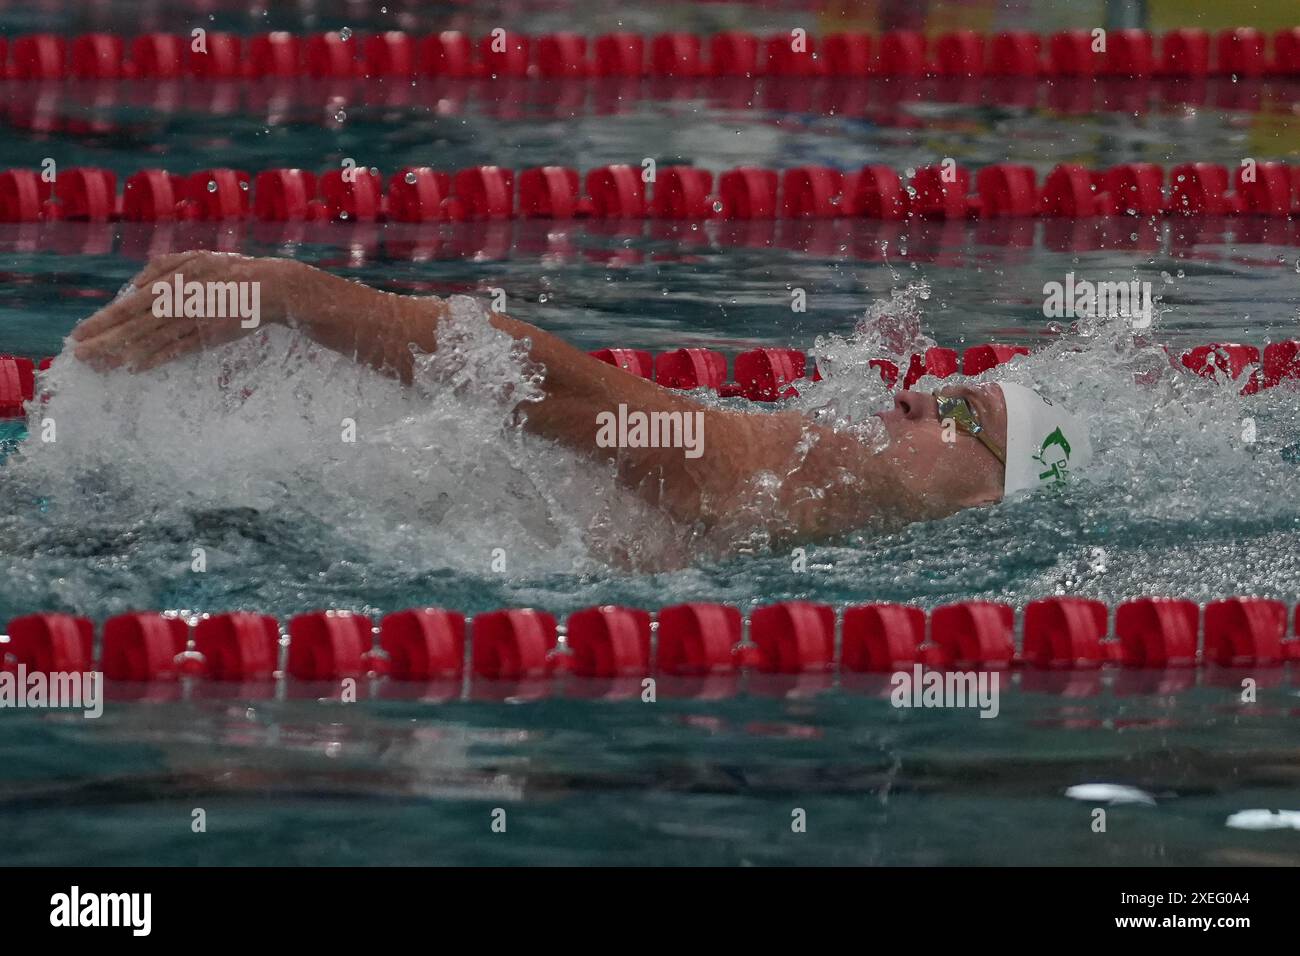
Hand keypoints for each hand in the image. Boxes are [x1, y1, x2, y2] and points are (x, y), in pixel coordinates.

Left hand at [71, 251, 292, 372]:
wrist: (269, 286)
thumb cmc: (229, 271)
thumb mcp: (192, 258)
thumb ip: (161, 270)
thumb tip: (134, 287)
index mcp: (171, 281)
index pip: (128, 305)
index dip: (103, 320)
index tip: (80, 333)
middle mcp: (177, 301)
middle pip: (133, 325)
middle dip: (104, 341)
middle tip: (79, 355)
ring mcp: (192, 320)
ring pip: (150, 339)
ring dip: (122, 353)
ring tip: (99, 365)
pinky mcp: (208, 336)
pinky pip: (177, 350)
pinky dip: (155, 359)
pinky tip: (135, 368)